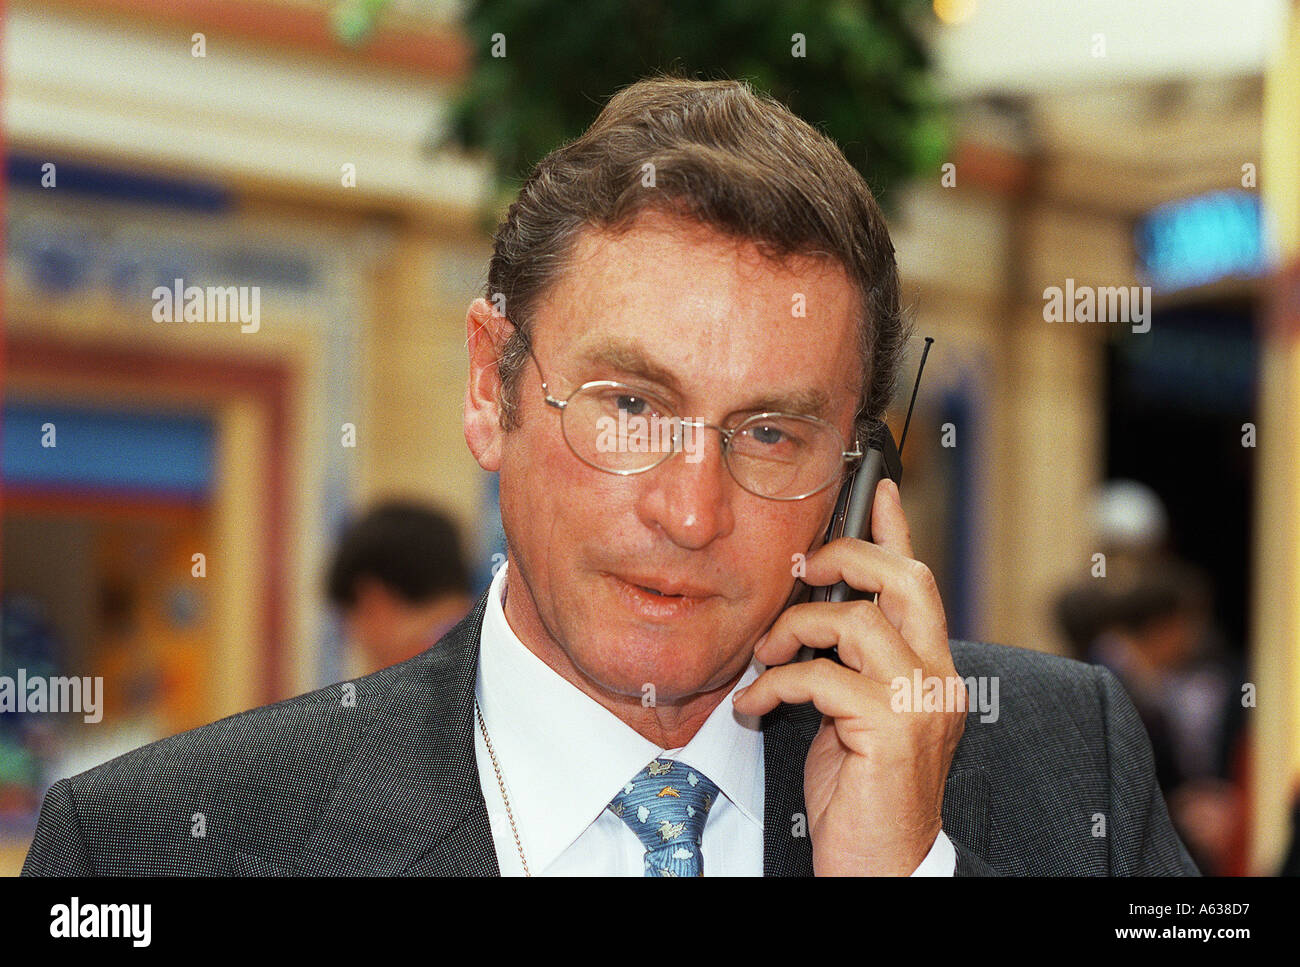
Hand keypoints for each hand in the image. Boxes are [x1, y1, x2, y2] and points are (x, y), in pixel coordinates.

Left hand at [732, 477, 964, 874]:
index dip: (898, 530)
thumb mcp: (853, 714)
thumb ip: (847, 663)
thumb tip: (810, 613)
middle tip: (801, 566)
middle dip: (844, 557)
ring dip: (795, 629)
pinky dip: (776, 684)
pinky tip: (755, 707)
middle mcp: (939, 678)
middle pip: (903, 579)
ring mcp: (921, 701)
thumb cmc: (861, 794)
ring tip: (767, 657)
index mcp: (933, 669)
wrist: (880, 865)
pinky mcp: (892, 728)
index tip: (879, 489)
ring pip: (855, 621)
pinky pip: (821, 676)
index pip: (919, 582)